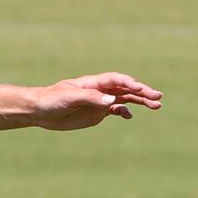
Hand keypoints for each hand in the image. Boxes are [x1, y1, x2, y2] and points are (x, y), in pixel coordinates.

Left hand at [29, 73, 162, 129]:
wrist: (39, 111)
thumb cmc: (51, 100)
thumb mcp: (69, 98)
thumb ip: (91, 98)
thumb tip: (112, 101)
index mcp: (93, 83)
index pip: (116, 80)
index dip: (129, 83)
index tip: (139, 89)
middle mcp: (99, 90)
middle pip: (125, 89)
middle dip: (142, 92)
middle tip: (157, 98)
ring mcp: (99, 101)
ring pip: (124, 99)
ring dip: (139, 101)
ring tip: (156, 106)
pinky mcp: (97, 113)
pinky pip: (115, 110)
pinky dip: (124, 112)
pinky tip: (130, 116)